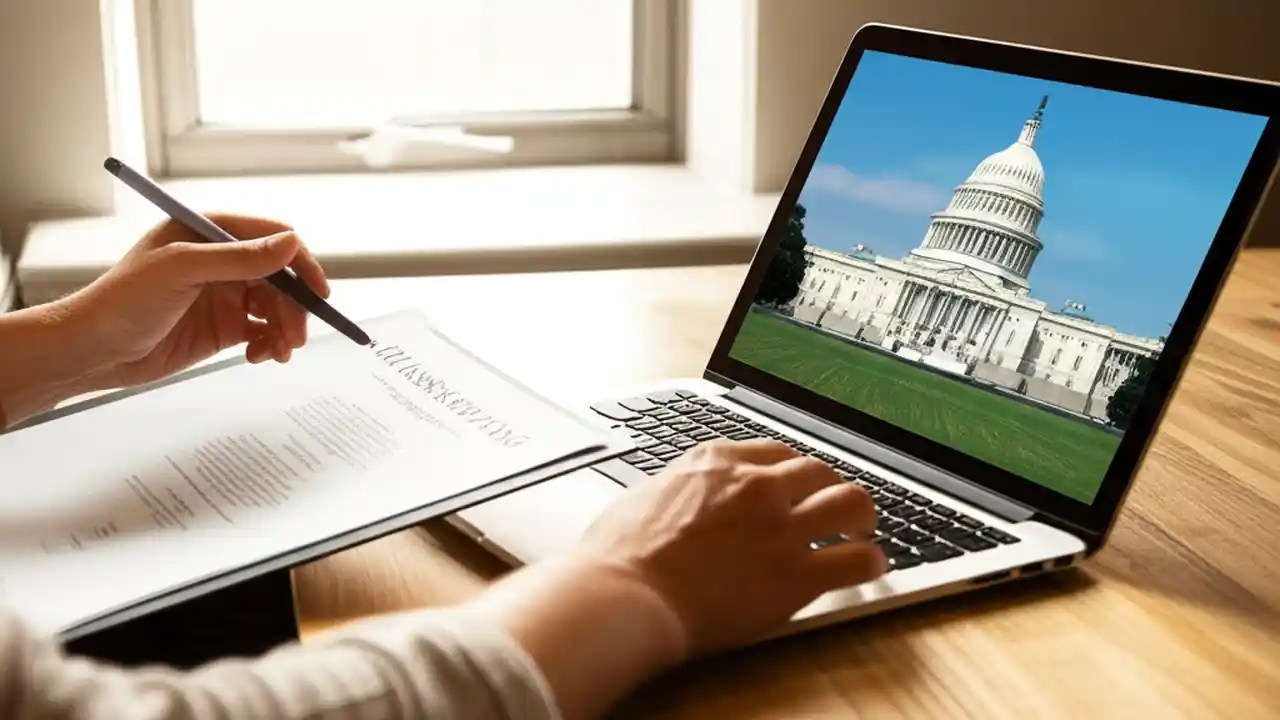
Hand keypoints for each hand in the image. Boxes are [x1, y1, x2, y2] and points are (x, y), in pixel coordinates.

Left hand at [64, 214, 329, 386]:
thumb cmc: (121, 302)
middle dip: (294, 307)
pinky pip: (263, 331)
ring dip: (285, 329)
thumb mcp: (181, 271)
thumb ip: (239, 258)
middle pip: (280, 277)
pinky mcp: (222, 326)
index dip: (299, 263)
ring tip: (278, 353)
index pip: (272, 238)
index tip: (317, 291)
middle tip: (295, 336)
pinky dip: (270, 344)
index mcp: (208, 233)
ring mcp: (223, 295)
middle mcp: (220, 260)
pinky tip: (260, 357)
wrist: (92, 352)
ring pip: (276, 307)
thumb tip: (291, 243)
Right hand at [578, 439, 885, 655]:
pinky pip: (857, 560)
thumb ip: (677, 489)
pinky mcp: (796, 575)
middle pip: (818, 470)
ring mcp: (781, 528)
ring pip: (851, 503)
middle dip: (829, 489)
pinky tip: (868, 568)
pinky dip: (870, 563)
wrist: (625, 596)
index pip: (776, 452)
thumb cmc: (618, 556)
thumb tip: (678, 499)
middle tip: (832, 510)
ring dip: (861, 517)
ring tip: (861, 532)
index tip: (795, 488)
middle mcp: (757, 486)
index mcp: (718, 462)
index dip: (792, 473)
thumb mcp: (644, 496)